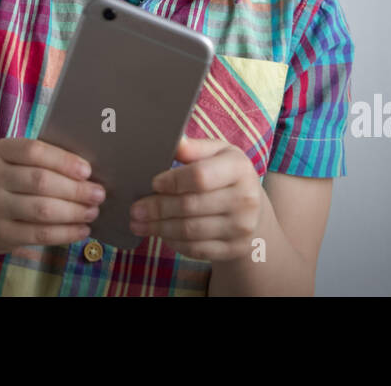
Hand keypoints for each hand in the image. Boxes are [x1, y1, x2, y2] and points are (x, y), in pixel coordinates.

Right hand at [0, 138, 105, 259]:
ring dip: (75, 212)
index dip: (64, 160)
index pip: (34, 151)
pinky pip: (40, 234)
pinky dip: (66, 233)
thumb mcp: (4, 163)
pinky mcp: (0, 234)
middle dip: (76, 189)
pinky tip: (81, 230)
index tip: (87, 170)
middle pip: (41, 181)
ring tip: (93, 211)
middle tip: (98, 193)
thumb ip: (35, 160)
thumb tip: (84, 167)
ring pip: (43, 210)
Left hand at [127, 136, 265, 261]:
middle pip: (190, 206)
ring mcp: (242, 227)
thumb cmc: (227, 174)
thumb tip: (173, 140)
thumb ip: (194, 148)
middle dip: (157, 208)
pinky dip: (174, 242)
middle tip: (135, 209)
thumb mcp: (217, 152)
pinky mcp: (234, 249)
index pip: (200, 176)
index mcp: (239, 168)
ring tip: (139, 223)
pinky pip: (196, 249)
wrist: (255, 210)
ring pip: (190, 231)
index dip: (173, 181)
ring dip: (159, 228)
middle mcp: (245, 199)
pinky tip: (161, 234)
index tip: (153, 183)